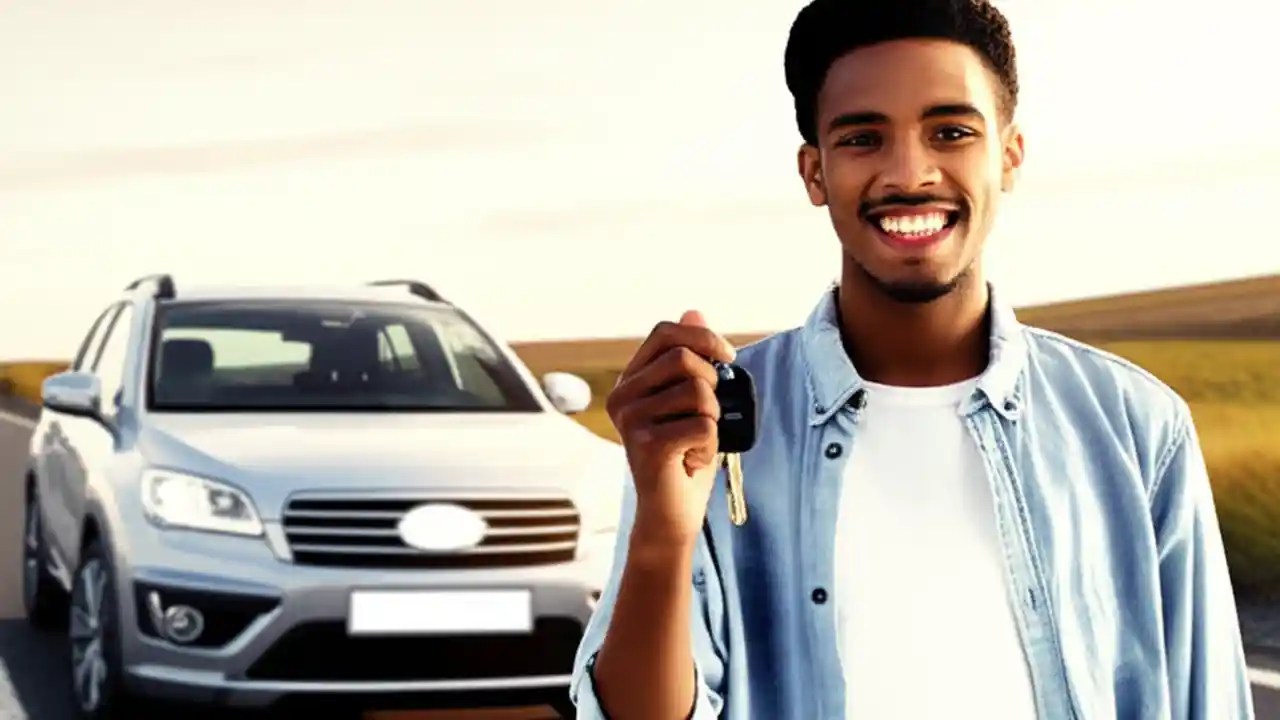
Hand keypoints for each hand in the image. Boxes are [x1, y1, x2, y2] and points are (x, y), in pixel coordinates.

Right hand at [606, 310, 736, 547]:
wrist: (672, 513)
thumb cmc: (685, 456)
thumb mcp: (692, 401)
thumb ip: (691, 358)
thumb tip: (694, 310)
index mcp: (631, 380)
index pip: (665, 332)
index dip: (703, 336)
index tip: (727, 357)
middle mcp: (622, 396)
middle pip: (684, 359)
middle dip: (712, 385)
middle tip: (707, 416)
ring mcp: (630, 420)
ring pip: (698, 393)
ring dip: (712, 421)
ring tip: (696, 443)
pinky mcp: (646, 444)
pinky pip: (701, 425)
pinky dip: (710, 445)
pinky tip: (692, 460)